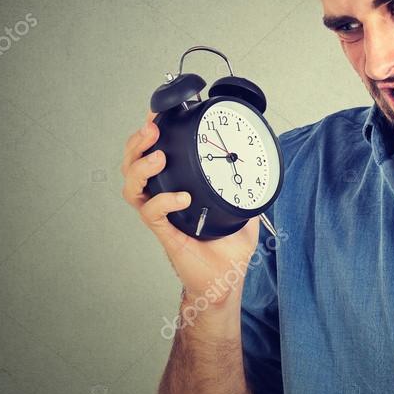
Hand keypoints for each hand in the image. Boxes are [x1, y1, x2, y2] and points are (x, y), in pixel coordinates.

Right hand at [121, 110, 260, 310]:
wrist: (224, 280)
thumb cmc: (228, 249)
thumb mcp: (244, 208)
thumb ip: (247, 186)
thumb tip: (260, 165)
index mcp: (178, 185)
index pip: (156, 153)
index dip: (151, 133)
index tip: (157, 113)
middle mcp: (164, 197)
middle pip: (134, 164)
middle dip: (137, 143)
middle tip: (152, 129)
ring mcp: (161, 215)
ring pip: (133, 186)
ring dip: (141, 167)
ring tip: (158, 156)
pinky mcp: (165, 233)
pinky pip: (153, 213)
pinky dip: (164, 201)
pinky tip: (181, 197)